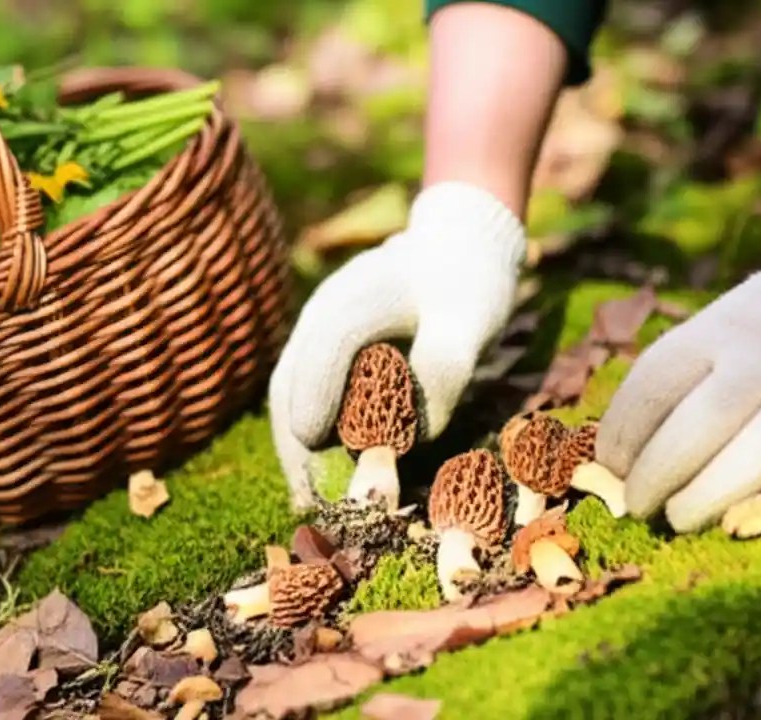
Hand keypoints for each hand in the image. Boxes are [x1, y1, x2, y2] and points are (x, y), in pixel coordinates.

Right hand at [269, 182, 525, 509]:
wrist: (460, 244)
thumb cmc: (469, 283)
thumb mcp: (471, 321)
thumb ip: (445, 371)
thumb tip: (415, 435)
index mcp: (355, 302)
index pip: (322, 359)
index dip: (319, 412)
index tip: (323, 460)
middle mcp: (323, 314)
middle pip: (290, 386)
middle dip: (297, 448)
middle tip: (308, 505)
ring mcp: (317, 328)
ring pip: (289, 392)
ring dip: (297, 445)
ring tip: (308, 496)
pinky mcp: (325, 344)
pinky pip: (304, 390)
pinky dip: (309, 429)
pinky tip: (322, 464)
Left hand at [596, 204, 760, 533]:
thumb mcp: (733, 321)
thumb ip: (685, 372)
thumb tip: (618, 453)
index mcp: (726, 326)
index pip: (654, 384)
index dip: (623, 433)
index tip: (609, 467)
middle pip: (696, 429)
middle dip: (654, 477)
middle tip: (636, 506)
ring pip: (748, 464)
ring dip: (702, 502)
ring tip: (679, 518)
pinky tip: (741, 518)